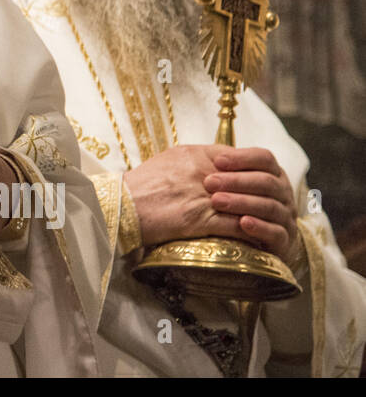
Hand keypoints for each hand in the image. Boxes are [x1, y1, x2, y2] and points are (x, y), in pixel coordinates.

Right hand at [123, 144, 297, 259]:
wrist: (120, 206)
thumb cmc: (138, 185)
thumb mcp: (167, 160)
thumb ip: (194, 160)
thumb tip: (214, 164)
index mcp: (196, 155)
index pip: (239, 157)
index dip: (255, 169)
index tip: (262, 181)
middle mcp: (204, 173)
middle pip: (250, 179)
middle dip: (266, 194)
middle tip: (276, 205)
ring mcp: (203, 197)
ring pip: (248, 203)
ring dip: (263, 216)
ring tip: (272, 224)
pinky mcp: (200, 220)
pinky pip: (236, 226)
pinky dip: (252, 234)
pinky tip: (260, 241)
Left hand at [205, 147, 297, 260]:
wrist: (264, 242)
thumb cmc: (241, 206)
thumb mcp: (234, 185)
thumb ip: (224, 171)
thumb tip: (200, 156)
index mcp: (274, 175)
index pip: (264, 158)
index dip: (243, 158)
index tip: (217, 161)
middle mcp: (283, 194)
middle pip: (266, 182)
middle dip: (236, 181)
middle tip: (209, 182)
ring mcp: (286, 218)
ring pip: (269, 206)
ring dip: (242, 202)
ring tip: (216, 201)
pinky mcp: (284, 241)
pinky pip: (276, 233)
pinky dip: (260, 227)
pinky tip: (242, 223)